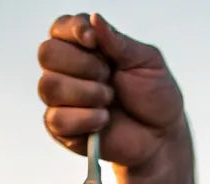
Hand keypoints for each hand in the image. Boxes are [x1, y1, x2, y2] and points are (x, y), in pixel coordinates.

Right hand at [37, 13, 185, 172]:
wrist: (161, 137)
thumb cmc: (155, 96)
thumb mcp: (147, 61)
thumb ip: (119, 42)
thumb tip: (95, 19)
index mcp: (86, 46)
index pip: (60, 27)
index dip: (72, 30)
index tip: (93, 41)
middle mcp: (68, 69)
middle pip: (47, 53)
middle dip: (83, 65)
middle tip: (108, 76)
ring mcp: (62, 99)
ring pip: (49, 86)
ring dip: (86, 93)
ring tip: (109, 99)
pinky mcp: (61, 128)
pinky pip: (56, 119)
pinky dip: (85, 119)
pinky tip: (103, 120)